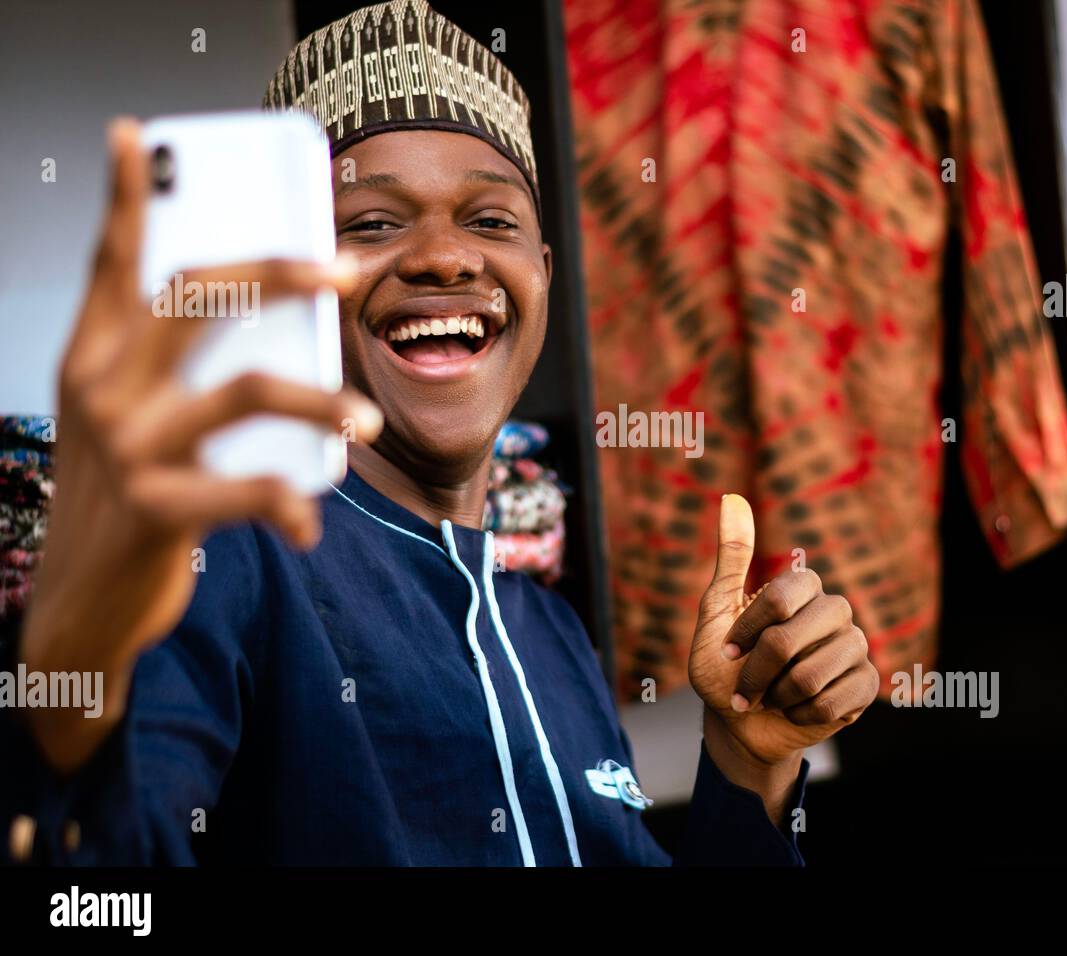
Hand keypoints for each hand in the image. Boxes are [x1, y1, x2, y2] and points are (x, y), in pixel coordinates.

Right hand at [18, 118, 381, 772]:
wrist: (84, 602)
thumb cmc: (125, 498)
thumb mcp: (129, 423)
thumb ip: (175, 371)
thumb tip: (275, 326)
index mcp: (94, 357)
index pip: (114, 262)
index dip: (125, 196)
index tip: (133, 135)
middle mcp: (102, 388)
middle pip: (201, 295)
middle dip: (281, 270)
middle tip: (349, 268)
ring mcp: (127, 446)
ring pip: (248, 388)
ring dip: (324, 400)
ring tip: (368, 420)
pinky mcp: (156, 508)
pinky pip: (252, 489)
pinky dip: (292, 504)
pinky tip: (307, 524)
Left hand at [689, 495, 878, 768]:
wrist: (742, 724)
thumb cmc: (725, 667)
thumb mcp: (716, 612)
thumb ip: (731, 557)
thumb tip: (730, 497)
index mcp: (803, 587)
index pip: (778, 598)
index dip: (746, 632)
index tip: (727, 652)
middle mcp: (835, 610)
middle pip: (788, 641)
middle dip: (755, 673)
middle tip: (745, 688)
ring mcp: (856, 647)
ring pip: (809, 676)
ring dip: (776, 697)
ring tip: (772, 697)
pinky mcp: (866, 684)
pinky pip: (831, 703)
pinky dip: (800, 715)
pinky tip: (796, 711)